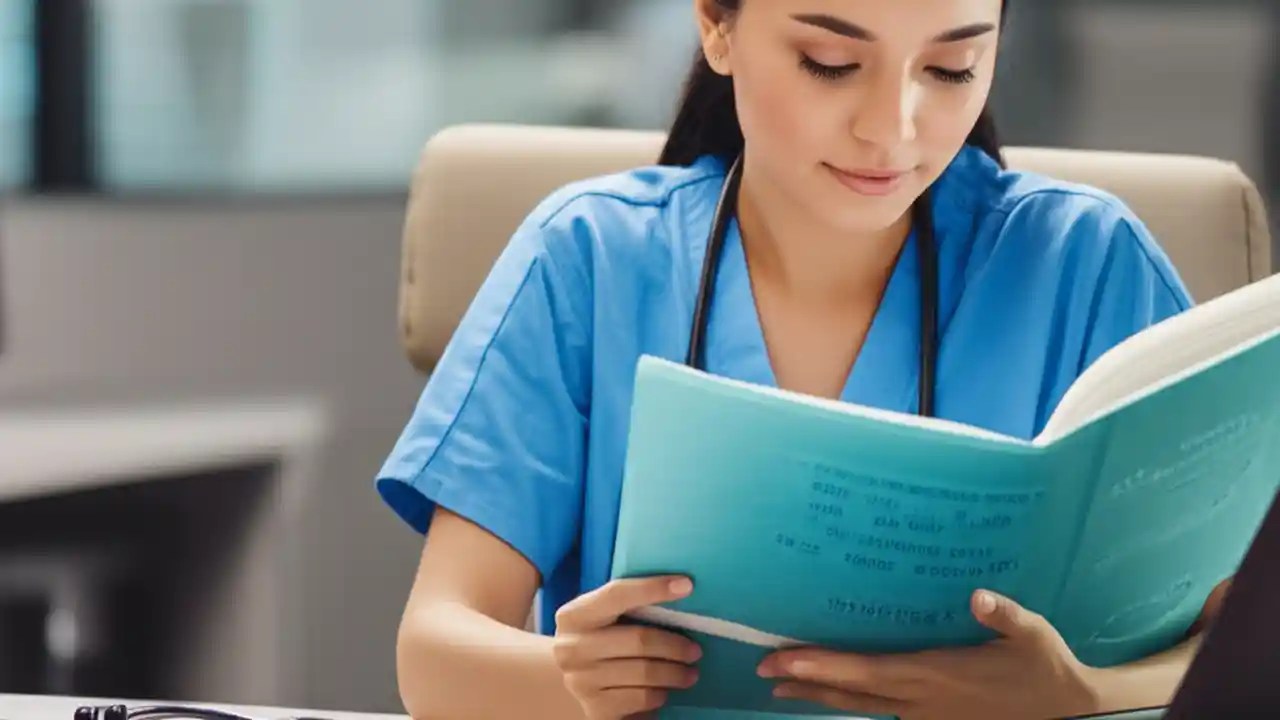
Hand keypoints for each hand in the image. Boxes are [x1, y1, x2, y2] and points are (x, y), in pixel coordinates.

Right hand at [553, 576, 701, 719]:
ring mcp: (581, 682)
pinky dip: (660, 694)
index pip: (617, 594)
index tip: (686, 585)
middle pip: (639, 640)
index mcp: (574, 616)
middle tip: (695, 650)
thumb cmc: (598, 642)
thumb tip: (679, 591)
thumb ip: (628, 605)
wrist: (572, 684)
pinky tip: (665, 690)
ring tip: (690, 673)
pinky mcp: (596, 710)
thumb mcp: (601, 620)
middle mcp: (571, 648)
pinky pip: (641, 698)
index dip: (652, 588)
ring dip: (675, 673)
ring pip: (644, 673)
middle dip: (674, 645)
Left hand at [758, 590, 1102, 719]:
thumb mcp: (1034, 635)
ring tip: (779, 686)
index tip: (786, 659)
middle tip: (763, 668)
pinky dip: (850, 702)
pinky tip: (832, 696)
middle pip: (852, 692)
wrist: (1071, 713)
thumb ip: (1005, 616)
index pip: (868, 671)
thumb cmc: (1047, 668)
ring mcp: (926, 715)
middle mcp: (923, 700)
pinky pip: (881, 711)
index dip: (824, 666)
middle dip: (806, 681)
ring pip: (861, 706)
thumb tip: (979, 596)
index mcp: (937, 674)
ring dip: (820, 695)